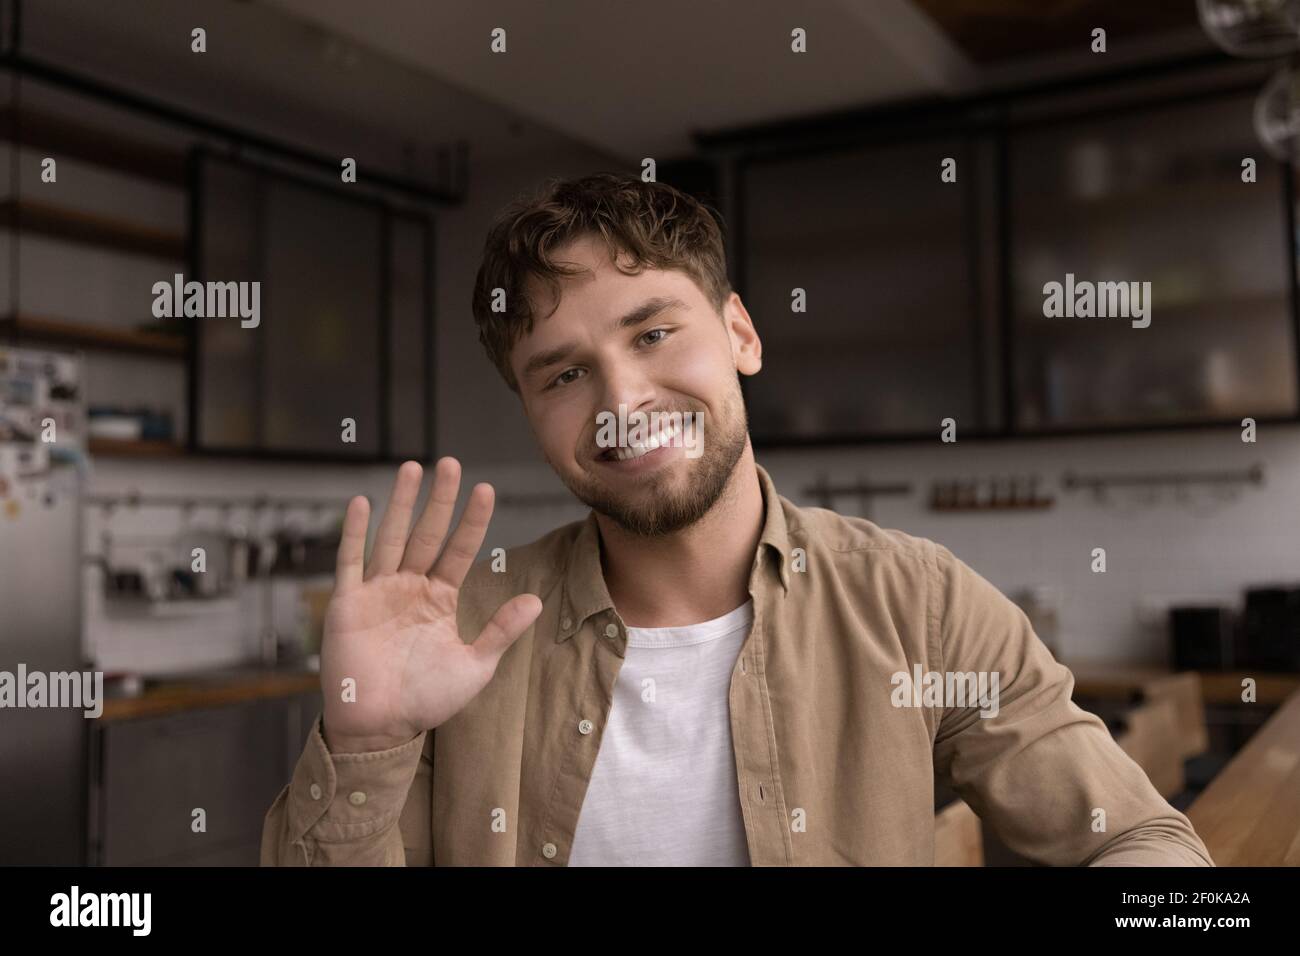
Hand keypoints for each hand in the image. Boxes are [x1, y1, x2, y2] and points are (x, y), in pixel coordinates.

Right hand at [319, 458, 541, 752]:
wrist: (381, 728)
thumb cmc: (426, 700)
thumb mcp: (474, 665)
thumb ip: (501, 631)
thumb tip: (536, 601)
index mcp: (439, 599)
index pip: (459, 550)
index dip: (471, 521)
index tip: (486, 489)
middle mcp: (409, 587)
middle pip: (426, 534)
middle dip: (439, 499)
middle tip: (450, 463)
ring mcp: (378, 592)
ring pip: (391, 537)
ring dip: (400, 503)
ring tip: (412, 468)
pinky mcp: (348, 603)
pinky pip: (351, 561)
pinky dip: (353, 532)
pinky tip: (361, 502)